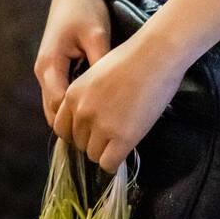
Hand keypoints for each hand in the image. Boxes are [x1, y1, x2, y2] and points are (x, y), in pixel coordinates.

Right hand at [34, 0, 111, 129]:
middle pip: (54, 113)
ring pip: (56, 107)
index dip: (78, 123)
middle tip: (104, 133)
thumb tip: (110, 94)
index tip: (103, 130)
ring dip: (74, 116)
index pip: (59, 108)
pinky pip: (61, 95)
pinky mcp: (55, 68)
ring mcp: (47, 71)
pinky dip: (74, 104)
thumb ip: (100, 64)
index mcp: (49, 66)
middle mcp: (43, 72)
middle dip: (75, 125)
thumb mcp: (96, 35)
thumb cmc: (85, 9)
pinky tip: (96, 105)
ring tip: (102, 123)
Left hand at [52, 22, 187, 175]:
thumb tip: (91, 118)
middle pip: (79, 143)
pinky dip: (116, 161)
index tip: (92, 130)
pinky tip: (126, 147)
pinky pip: (109, 164)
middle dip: (94, 140)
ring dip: (106, 150)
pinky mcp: (122, 137)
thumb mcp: (100, 72)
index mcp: (73, 94)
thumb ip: (89, 96)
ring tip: (124, 134)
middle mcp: (82, 112)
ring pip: (93, 155)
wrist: (157, 54)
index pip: (62, 128)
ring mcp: (101, 125)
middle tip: (114, 129)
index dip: (78, 132)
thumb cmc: (135, 57)